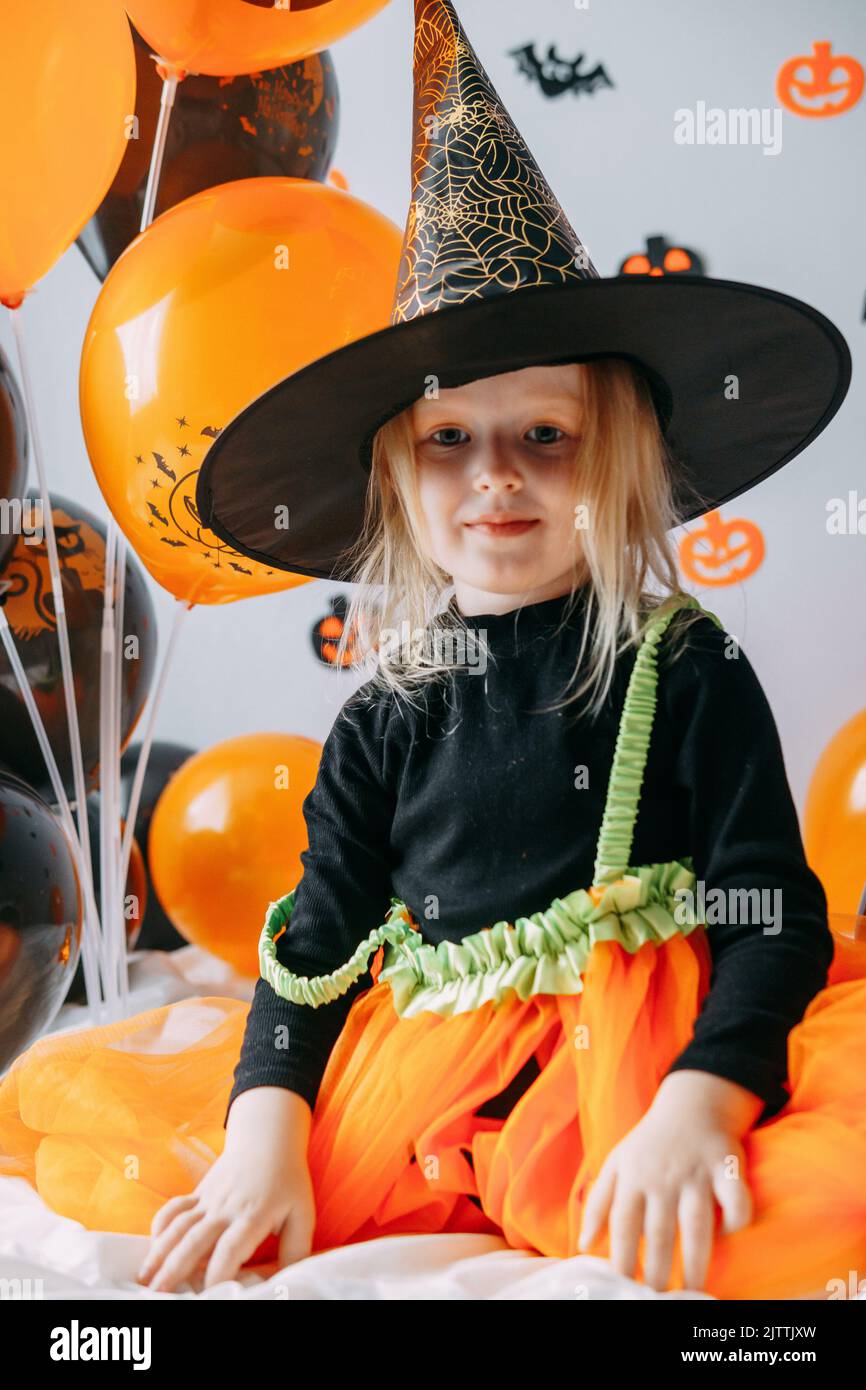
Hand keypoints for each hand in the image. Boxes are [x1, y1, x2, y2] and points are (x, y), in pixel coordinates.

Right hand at [137, 1087, 314, 1292]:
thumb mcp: (303, 1214)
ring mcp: (208, 1199)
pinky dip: (159, 1224)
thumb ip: (295, 1249)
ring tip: (145, 1278)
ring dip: (159, 1251)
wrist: (268, 1140)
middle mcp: (225, 1208)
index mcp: (253, 1215)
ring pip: (178, 1226)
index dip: (217, 1273)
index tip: (208, 1294)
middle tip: (158, 1295)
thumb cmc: (288, 1180)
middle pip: (195, 1240)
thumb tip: (285, 1282)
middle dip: (175, 1270)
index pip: (230, 1248)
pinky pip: (174, 1207)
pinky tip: (152, 1245)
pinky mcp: (198, 1192)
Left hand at [576, 1070, 762, 1291]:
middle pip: (658, 1229)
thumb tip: (584, 1245)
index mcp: (632, 1175)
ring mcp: (696, 1171)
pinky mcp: (727, 1165)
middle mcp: (663, 1175)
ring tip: (692, 1291)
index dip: (621, 1256)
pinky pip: (736, 1197)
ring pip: (696, 1221)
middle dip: (657, 1269)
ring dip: (695, 1259)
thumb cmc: (649, 1143)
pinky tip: (729, 1234)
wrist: (691, 1104)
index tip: (622, 1286)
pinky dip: (737, 1217)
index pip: (622, 1222)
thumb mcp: (616, 1163)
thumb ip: (599, 1203)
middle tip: (657, 1300)